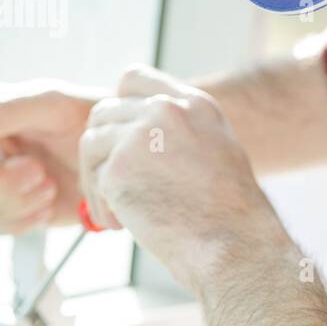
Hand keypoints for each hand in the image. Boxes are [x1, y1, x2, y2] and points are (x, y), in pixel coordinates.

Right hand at [0, 79, 103, 234]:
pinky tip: (45, 207)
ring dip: (13, 203)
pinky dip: (18, 222)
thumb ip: (9, 107)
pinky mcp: (4, 208)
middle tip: (40, 171)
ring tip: (49, 185)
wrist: (115, 156)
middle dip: (0, 184)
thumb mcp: (54, 104)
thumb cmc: (86, 118)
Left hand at [80, 64, 326, 325]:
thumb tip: (138, 141)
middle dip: (104, 150)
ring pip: (91, 143)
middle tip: (115, 187)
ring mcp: (140, 135)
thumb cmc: (232, 217)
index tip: (122, 140)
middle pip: (105, 112)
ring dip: (97, 179)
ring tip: (118, 213)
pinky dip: (100, 205)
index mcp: (195, 104)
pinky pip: (91, 180)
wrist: (236, 247)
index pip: (134, 79)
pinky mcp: (118, 166)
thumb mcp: (216, 154)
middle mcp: (166, 110)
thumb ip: (181, 136)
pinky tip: (119, 226)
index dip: (120, 106)